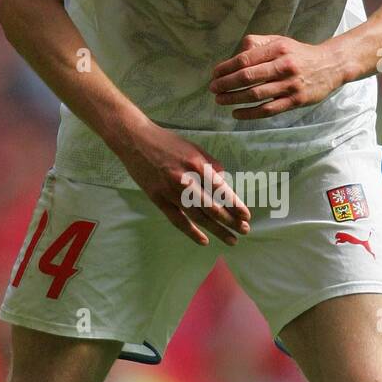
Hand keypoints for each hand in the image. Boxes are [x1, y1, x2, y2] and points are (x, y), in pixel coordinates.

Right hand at [114, 119, 250, 246]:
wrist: (135, 140)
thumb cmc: (167, 142)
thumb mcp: (194, 148)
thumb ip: (210, 165)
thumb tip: (224, 183)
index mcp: (197, 164)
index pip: (221, 189)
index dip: (235, 204)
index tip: (246, 216)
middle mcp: (185, 180)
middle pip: (212, 206)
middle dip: (230, 221)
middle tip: (245, 231)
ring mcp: (170, 191)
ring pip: (197, 216)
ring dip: (216, 230)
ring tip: (231, 240)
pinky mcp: (158, 199)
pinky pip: (177, 219)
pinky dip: (191, 231)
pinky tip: (204, 240)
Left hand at [209, 34, 343, 118]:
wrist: (331, 66)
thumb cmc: (299, 54)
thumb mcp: (280, 41)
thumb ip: (257, 44)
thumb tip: (234, 56)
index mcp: (278, 49)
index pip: (245, 59)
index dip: (226, 68)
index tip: (214, 74)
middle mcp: (283, 66)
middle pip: (247, 77)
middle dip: (225, 84)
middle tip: (212, 88)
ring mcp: (290, 85)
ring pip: (255, 94)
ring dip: (233, 98)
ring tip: (219, 100)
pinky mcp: (295, 101)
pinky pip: (268, 110)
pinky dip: (249, 114)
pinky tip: (236, 114)